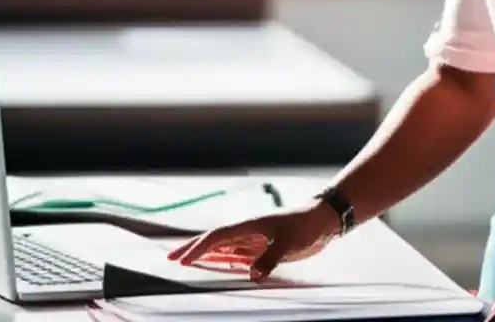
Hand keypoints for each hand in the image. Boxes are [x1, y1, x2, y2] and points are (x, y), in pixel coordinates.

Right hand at [167, 201, 340, 280]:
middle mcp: (247, 231)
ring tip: (185, 262)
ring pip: (222, 247)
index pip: (216, 237)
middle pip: (213, 241)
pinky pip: (237, 254)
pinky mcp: (262, 247)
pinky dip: (223, 259)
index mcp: (248, 225)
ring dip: (204, 254)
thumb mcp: (288, 242)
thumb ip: (270, 258)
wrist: (322, 219)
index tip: (182, 259)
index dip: (198, 248)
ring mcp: (253, 239)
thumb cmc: (305, 224)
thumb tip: (252, 275)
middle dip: (192, 249)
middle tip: (172, 259)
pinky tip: (215, 263)